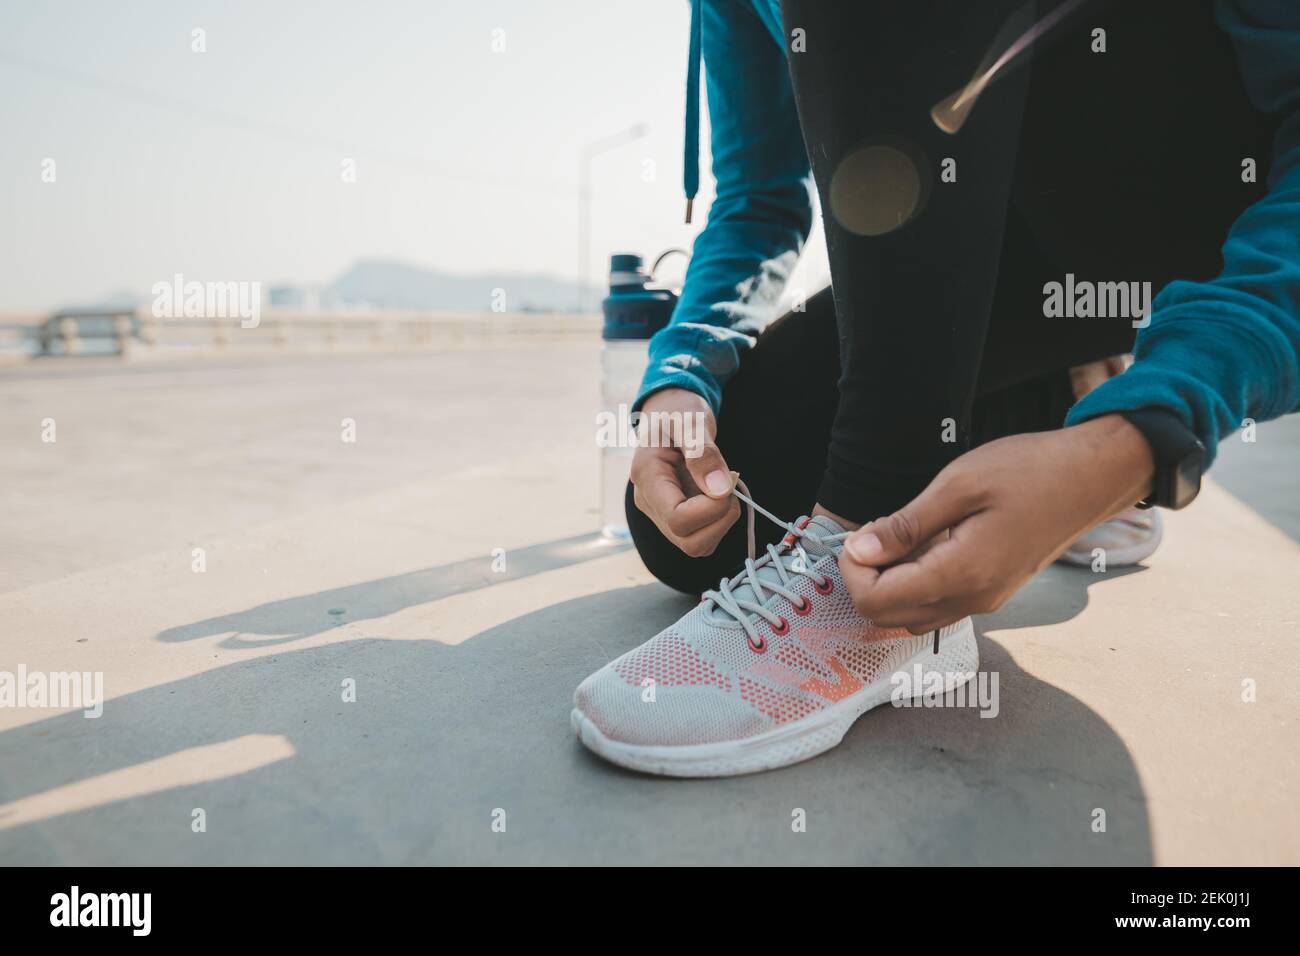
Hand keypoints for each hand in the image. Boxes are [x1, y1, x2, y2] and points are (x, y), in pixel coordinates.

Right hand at [630, 388, 739, 556]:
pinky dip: (719, 521)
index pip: (678, 519)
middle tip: (727, 483)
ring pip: (697, 546)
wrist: (669, 412)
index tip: (727, 478)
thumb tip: (720, 489)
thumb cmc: (677, 411)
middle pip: (689, 541)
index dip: (711, 508)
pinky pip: (702, 538)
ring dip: (722, 522)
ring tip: (723, 486)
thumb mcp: (690, 420)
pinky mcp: (676, 517)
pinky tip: (718, 493)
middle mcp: (650, 503)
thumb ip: (703, 452)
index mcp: (647, 478)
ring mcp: (662, 514)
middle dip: (720, 518)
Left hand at [837, 415, 1155, 632]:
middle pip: (887, 617)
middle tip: (872, 535)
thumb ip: (905, 525)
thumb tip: (858, 551)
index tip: (856, 537)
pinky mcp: (992, 594)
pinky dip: (915, 585)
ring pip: (911, 617)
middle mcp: (972, 600)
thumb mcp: (957, 486)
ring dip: (889, 585)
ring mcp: (985, 601)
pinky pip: (937, 606)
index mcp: (960, 573)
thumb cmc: (1030, 471)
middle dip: (865, 580)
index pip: (876, 602)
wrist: (1092, 478)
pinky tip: (922, 545)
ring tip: (897, 538)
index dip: (852, 572)